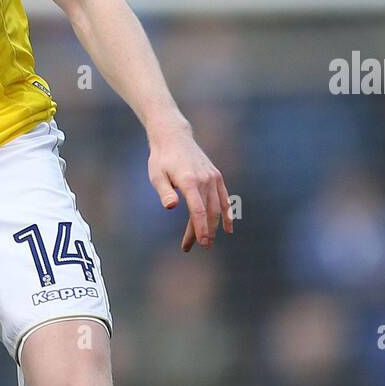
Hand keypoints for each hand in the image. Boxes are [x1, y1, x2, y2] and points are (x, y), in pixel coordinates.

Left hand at [147, 120, 232, 251]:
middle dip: (204, 231)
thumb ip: (164, 191)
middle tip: (199, 247)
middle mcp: (205, 179)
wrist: (174, 138)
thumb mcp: (156, 175)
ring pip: (217, 207)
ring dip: (214, 226)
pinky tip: (228, 229)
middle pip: (208, 212)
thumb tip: (170, 207)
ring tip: (207, 242)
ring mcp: (213, 178)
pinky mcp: (217, 176)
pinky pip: (224, 198)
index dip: (200, 228)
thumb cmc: (161, 159)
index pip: (197, 210)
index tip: (200, 243)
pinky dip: (227, 213)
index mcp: (189, 181)